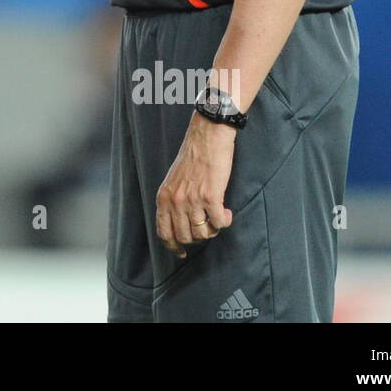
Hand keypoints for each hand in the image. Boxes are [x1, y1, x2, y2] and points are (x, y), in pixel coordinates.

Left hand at [155, 114, 236, 257]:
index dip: (173, 246)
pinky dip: (225, 221)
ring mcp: (193, 200)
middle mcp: (175, 201)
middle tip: (208, 225)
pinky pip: (220, 223)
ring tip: (217, 216)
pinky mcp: (211, 197)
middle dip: (199, 236)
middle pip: (185, 237)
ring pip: (203, 234)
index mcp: (164, 197)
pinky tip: (227, 212)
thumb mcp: (174, 180)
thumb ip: (174, 201)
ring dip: (213, 229)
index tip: (182, 253)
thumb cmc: (193, 157)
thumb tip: (181, 225)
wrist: (207, 136)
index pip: (163, 232)